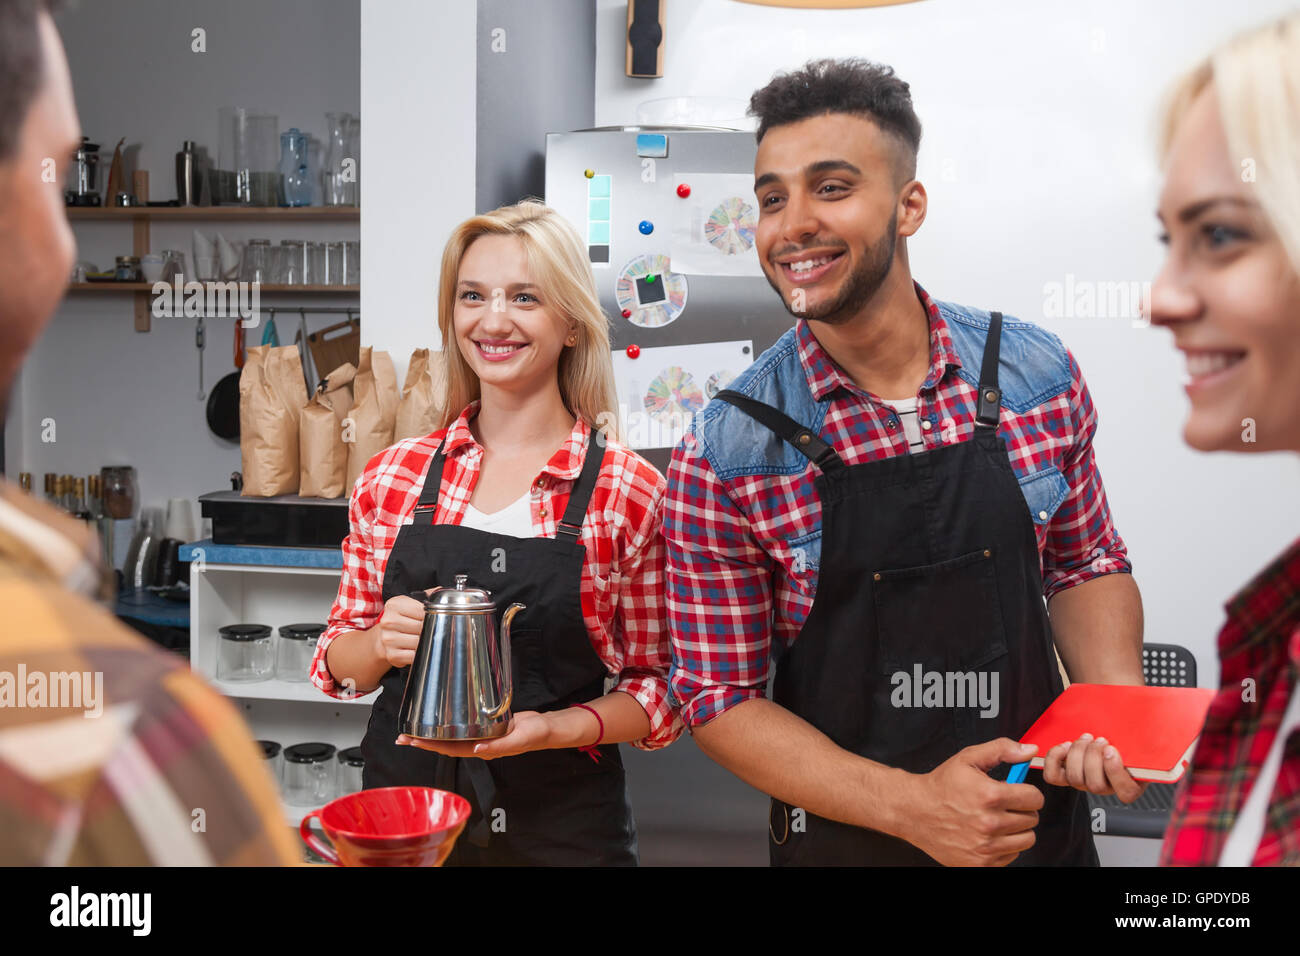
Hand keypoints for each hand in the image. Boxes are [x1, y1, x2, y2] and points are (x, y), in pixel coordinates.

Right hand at [370, 591, 428, 668]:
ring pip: (419, 642)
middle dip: (429, 629)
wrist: (383, 637)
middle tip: (429, 629)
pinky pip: (414, 656)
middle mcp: (388, 621)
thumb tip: (445, 593)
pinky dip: (419, 653)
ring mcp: (388, 639)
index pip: (423, 611)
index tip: (433, 618)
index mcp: (394, 605)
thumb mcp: (410, 603)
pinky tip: (416, 648)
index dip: (432, 615)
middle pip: (421, 627)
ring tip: (421, 638)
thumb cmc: (401, 619)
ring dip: (425, 642)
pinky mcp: (392, 655)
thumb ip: (427, 597)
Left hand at [397, 711, 552, 759]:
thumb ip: (498, 745)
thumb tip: (475, 749)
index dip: (430, 745)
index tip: (412, 741)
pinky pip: (461, 729)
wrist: (545, 728)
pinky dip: (446, 727)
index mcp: (483, 749)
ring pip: (450, 738)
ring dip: (431, 735)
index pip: (450, 749)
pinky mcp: (485, 727)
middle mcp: (478, 745)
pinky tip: (439, 722)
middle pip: (444, 745)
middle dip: (423, 741)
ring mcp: (481, 737)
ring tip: (413, 732)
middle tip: (402, 737)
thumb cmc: (534, 734)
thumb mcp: (518, 738)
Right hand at [899, 738, 1043, 866]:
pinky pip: (1013, 855)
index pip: (1034, 798)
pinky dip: (1005, 845)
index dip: (1028, 792)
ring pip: (1026, 839)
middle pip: (1032, 819)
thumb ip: (1002, 749)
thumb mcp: (968, 758)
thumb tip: (1029, 750)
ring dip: (1016, 829)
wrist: (915, 811)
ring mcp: (985, 846)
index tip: (1018, 792)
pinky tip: (989, 834)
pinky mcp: (981, 863)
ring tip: (998, 819)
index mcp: (990, 795)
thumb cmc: (941, 786)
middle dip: (1021, 809)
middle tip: (1003, 805)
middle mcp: (989, 823)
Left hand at [1041, 734, 1147, 802]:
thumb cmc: (1126, 739)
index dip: (1115, 771)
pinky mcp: (1066, 775)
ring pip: (1075, 778)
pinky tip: (1065, 746)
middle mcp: (1106, 788)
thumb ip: (1149, 742)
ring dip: (1077, 754)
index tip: (1112, 749)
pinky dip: (1055, 759)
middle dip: (1094, 757)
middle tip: (1098, 740)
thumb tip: (1161, 731)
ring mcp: (1084, 783)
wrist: (1107, 734)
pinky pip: (1053, 776)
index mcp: (1130, 786)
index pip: (1125, 792)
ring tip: (1085, 739)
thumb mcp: (1142, 742)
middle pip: (1095, 785)